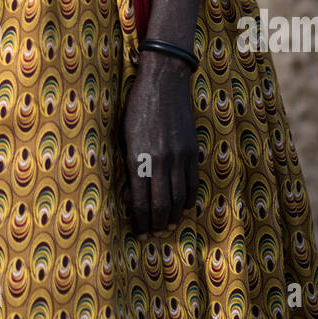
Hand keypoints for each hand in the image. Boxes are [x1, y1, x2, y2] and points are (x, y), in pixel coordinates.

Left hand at [121, 49, 198, 234]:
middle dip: (156, 225)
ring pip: (178, 198)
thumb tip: (131, 193)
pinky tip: (184, 208)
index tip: (138, 234)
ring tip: (167, 227)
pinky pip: (193, 183)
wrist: (164, 82)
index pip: (140, 201)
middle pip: (161, 205)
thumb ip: (129, 164)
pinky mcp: (191, 150)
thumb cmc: (137, 107)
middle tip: (152, 236)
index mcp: (138, 157)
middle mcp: (160, 161)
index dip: (140, 221)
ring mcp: (179, 157)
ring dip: (172, 217)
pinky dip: (189, 200)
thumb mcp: (124, 135)